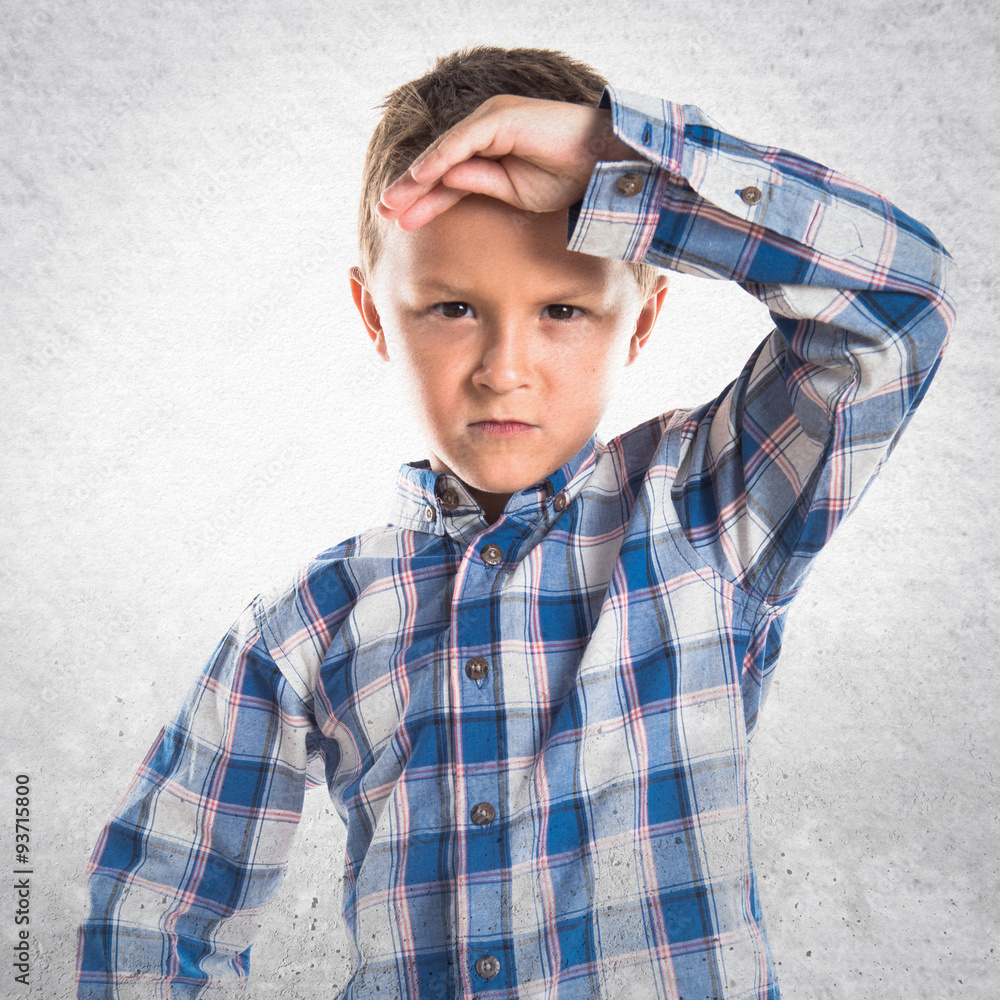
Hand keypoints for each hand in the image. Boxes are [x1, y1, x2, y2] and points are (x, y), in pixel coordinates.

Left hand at [377, 95, 633, 229]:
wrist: (605, 161)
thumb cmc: (569, 178)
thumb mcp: (517, 194)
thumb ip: (483, 187)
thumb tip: (447, 187)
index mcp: (490, 155)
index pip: (448, 180)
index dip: (424, 200)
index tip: (402, 223)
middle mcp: (485, 133)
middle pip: (439, 165)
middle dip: (411, 189)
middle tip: (384, 211)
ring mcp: (491, 122)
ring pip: (444, 154)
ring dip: (417, 178)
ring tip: (393, 200)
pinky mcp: (500, 118)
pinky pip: (462, 143)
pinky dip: (440, 160)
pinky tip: (421, 178)